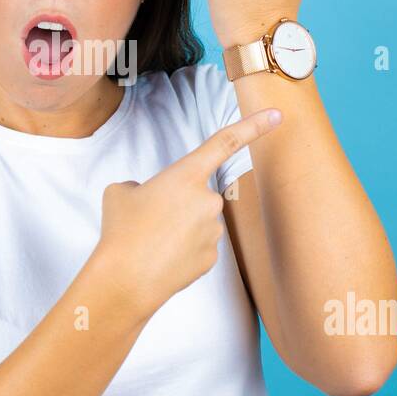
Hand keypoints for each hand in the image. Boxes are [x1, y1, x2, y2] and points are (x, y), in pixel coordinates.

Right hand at [93, 107, 282, 318]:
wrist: (126, 280)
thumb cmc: (121, 232)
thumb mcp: (120, 193)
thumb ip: (140, 186)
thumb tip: (147, 197)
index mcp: (186, 175)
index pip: (225, 142)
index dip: (253, 126)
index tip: (276, 115)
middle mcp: (208, 200)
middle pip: (196, 194)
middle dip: (177, 204)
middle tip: (149, 220)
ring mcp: (213, 231)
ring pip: (197, 222)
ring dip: (177, 229)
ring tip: (150, 242)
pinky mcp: (212, 258)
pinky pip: (198, 246)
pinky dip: (180, 251)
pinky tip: (161, 259)